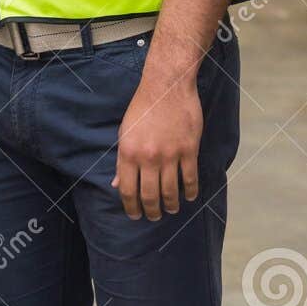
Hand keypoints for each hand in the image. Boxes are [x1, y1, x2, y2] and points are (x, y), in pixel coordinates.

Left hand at [113, 60, 202, 220]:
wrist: (166, 88)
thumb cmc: (142, 109)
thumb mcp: (125, 133)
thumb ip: (123, 160)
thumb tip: (117, 184)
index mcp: (128, 152)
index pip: (127, 189)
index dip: (131, 206)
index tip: (135, 215)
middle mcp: (147, 157)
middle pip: (149, 194)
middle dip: (151, 210)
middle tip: (154, 217)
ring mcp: (169, 155)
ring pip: (170, 190)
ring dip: (171, 204)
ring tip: (171, 210)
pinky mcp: (189, 150)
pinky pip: (190, 178)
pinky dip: (190, 191)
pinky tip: (189, 197)